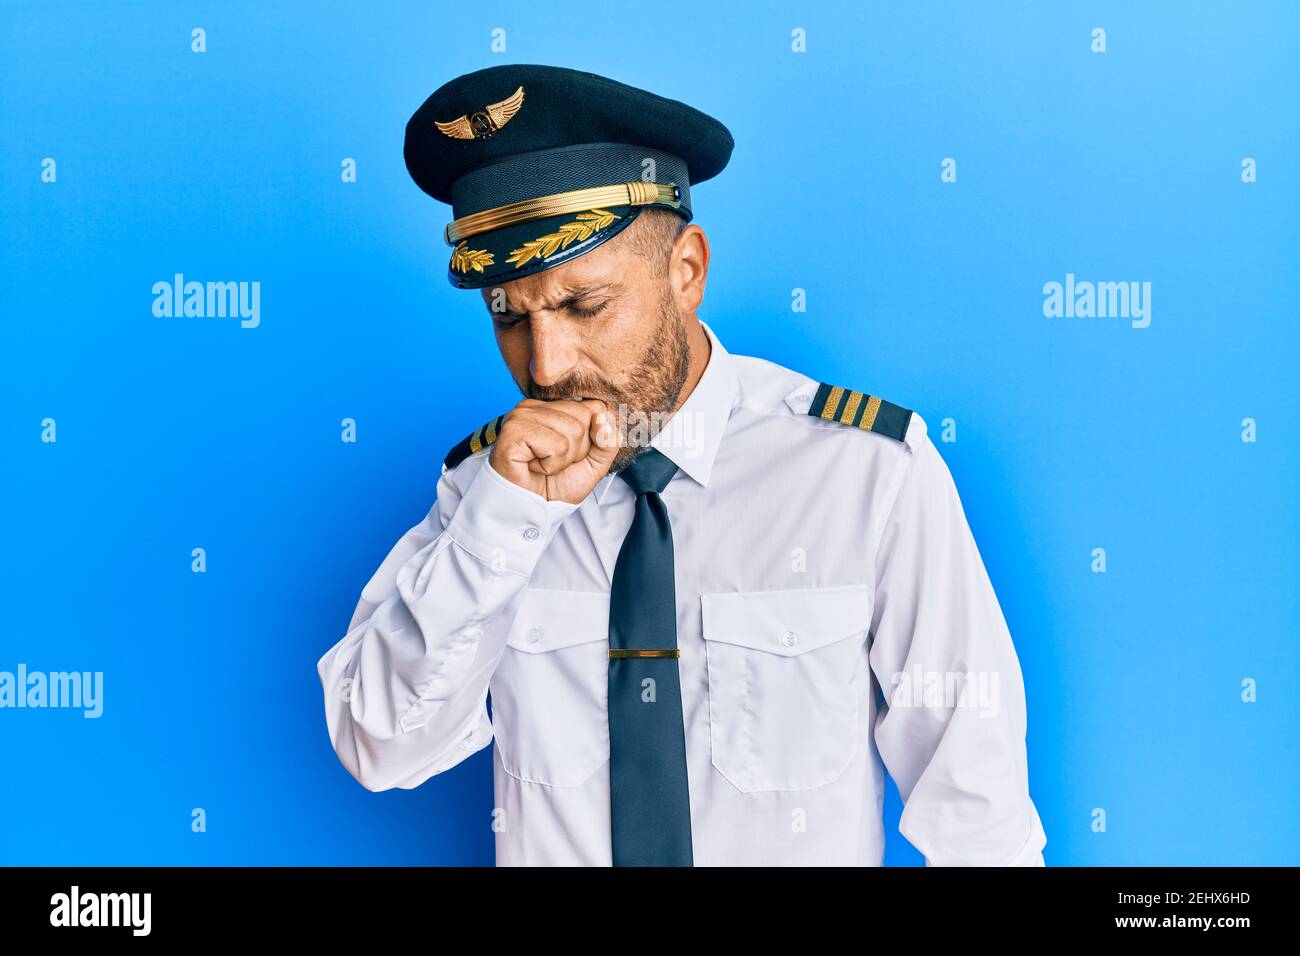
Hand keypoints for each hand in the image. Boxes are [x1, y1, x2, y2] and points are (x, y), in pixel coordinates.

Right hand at [488, 398, 619, 503]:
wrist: (532, 511)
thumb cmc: (556, 485)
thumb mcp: (595, 463)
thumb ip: (608, 440)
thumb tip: (604, 416)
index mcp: (554, 406)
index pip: (594, 407)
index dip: (591, 438)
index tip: (569, 454)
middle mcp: (536, 406)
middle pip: (584, 417)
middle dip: (577, 450)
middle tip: (553, 462)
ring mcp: (522, 416)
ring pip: (572, 431)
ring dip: (562, 459)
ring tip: (543, 465)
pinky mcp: (514, 431)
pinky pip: (556, 446)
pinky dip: (550, 465)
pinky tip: (533, 467)